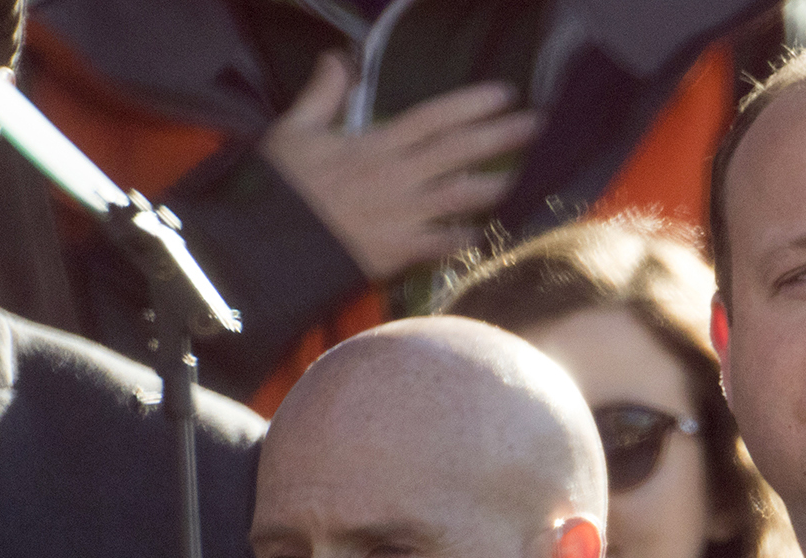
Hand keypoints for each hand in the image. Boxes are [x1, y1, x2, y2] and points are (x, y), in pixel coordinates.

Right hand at [260, 52, 541, 281]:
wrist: (266, 244)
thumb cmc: (280, 188)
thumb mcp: (294, 130)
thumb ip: (323, 94)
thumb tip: (338, 58)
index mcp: (375, 144)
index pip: (433, 117)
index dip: (471, 104)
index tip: (505, 94)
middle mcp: (396, 176)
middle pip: (458, 151)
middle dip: (501, 136)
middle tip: (538, 125)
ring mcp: (400, 215)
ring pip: (460, 196)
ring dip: (496, 186)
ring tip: (527, 177)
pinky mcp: (396, 251)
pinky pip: (441, 244)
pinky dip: (465, 239)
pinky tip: (487, 232)